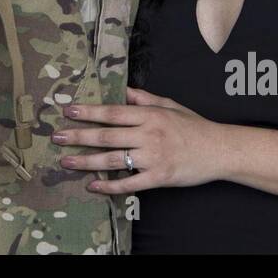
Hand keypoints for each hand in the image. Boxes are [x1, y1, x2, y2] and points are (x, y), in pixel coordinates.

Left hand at [53, 86, 231, 193]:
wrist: (220, 150)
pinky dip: (110, 186)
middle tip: (57, 137)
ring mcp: (153, 157)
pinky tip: (93, 186)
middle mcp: (149, 134)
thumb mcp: (170, 105)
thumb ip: (144, 98)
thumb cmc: (194, 126)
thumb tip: (122, 90)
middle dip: (79, 136)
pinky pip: (130, 184)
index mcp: (150, 115)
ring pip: (114, 160)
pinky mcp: (159, 177)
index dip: (89, 112)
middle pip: (107, 135)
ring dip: (87, 161)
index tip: (68, 111)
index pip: (113, 112)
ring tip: (67, 161)